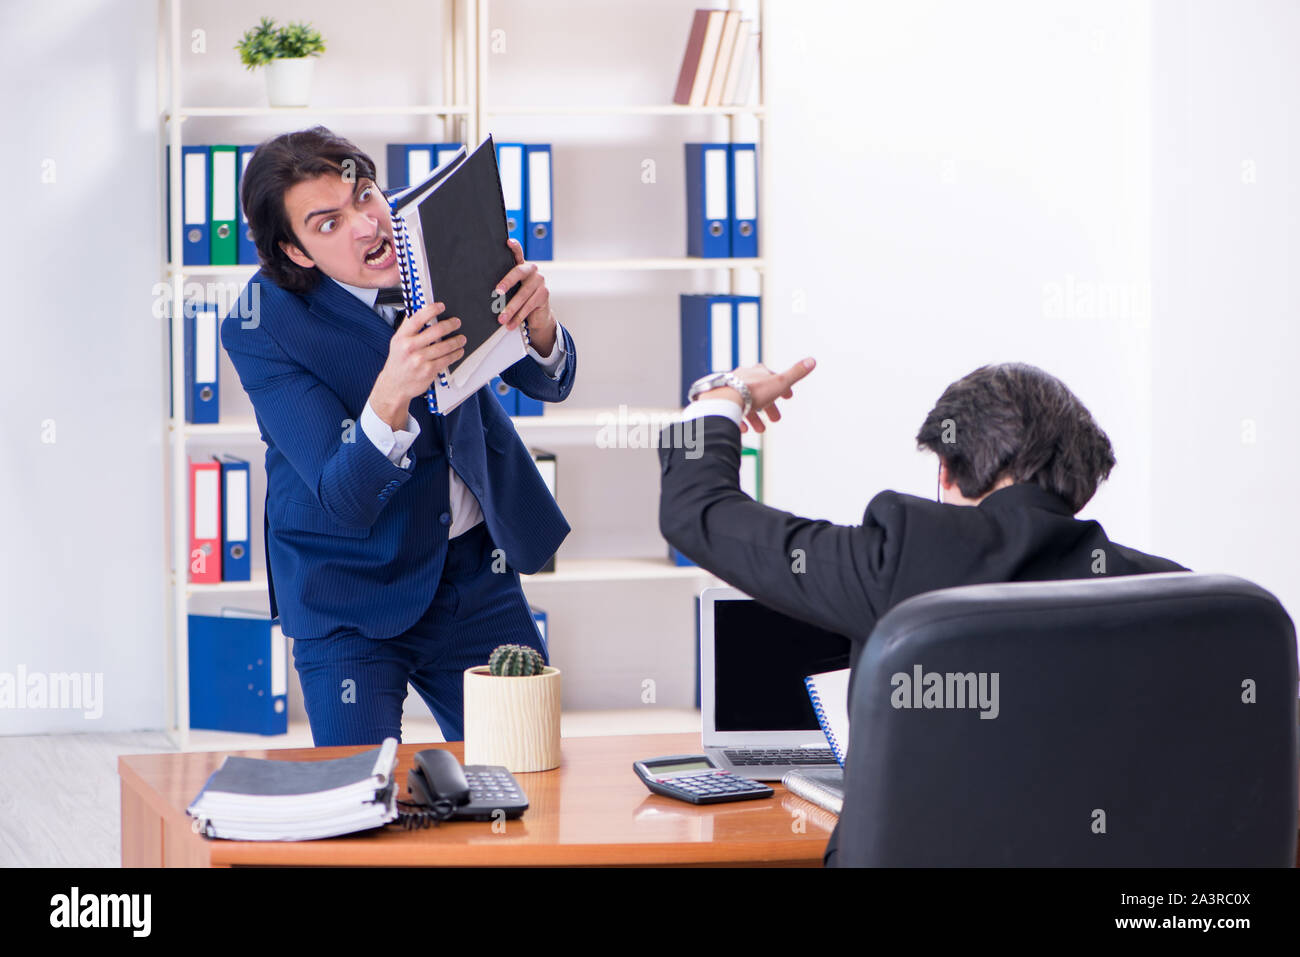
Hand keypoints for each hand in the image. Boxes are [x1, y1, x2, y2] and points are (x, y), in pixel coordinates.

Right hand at [372, 302, 465, 409]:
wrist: (395, 385)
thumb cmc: (398, 362)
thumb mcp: (397, 342)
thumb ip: (409, 328)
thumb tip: (421, 311)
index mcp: (401, 337)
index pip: (417, 318)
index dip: (431, 310)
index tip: (441, 306)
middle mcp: (409, 347)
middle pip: (436, 331)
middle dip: (450, 325)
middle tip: (456, 322)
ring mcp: (419, 360)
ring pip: (445, 346)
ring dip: (456, 341)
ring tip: (461, 338)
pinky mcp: (428, 371)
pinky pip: (446, 359)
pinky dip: (455, 354)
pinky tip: (458, 351)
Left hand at [493, 238, 556, 352]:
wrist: (537, 316)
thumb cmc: (520, 301)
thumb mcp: (511, 292)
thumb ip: (503, 286)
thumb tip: (482, 289)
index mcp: (522, 267)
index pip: (518, 253)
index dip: (515, 247)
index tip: (508, 242)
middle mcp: (532, 271)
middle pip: (519, 272)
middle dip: (507, 282)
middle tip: (498, 292)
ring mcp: (540, 282)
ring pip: (523, 294)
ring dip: (510, 308)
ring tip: (501, 318)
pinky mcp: (544, 295)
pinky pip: (529, 306)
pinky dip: (518, 317)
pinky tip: (511, 324)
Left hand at [699, 358, 816, 433]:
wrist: (725, 400)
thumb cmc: (752, 392)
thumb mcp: (779, 383)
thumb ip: (795, 373)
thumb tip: (812, 360)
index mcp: (758, 372)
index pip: (773, 378)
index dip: (783, 388)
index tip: (788, 397)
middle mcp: (743, 377)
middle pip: (759, 393)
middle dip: (769, 406)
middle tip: (775, 419)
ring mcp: (730, 388)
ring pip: (745, 402)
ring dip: (755, 416)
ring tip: (760, 430)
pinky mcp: (720, 400)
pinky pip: (731, 410)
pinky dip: (739, 419)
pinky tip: (743, 429)